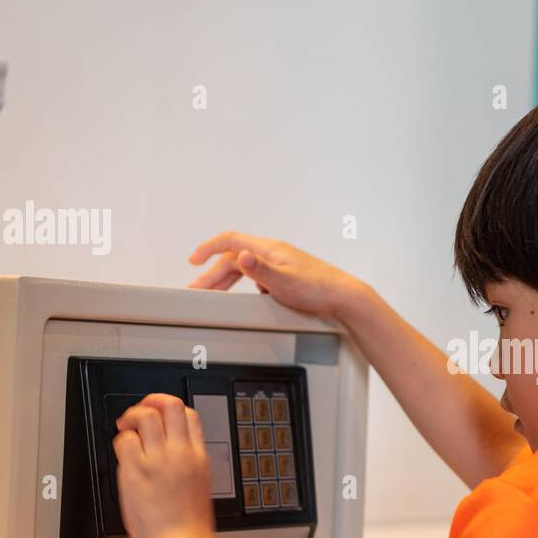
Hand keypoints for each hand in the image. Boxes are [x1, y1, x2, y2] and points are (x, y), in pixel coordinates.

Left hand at [112, 393, 216, 537]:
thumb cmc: (190, 528)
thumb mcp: (200, 487)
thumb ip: (187, 467)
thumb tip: (173, 459)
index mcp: (199, 457)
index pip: (189, 415)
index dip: (170, 409)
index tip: (160, 416)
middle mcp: (181, 453)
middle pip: (170, 405)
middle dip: (152, 401)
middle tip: (140, 413)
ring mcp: (159, 461)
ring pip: (146, 416)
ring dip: (132, 416)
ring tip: (127, 428)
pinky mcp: (137, 472)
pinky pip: (124, 441)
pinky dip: (121, 441)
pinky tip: (123, 455)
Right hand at [187, 231, 367, 321]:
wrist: (343, 297)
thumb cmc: (318, 289)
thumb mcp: (284, 282)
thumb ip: (260, 270)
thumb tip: (241, 256)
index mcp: (270, 249)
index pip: (230, 240)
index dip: (208, 248)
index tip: (193, 260)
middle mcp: (274, 253)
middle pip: (234, 257)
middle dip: (213, 272)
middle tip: (198, 287)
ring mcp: (281, 263)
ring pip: (245, 267)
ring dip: (226, 278)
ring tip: (213, 291)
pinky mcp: (287, 275)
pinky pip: (257, 275)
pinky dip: (243, 283)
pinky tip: (244, 294)